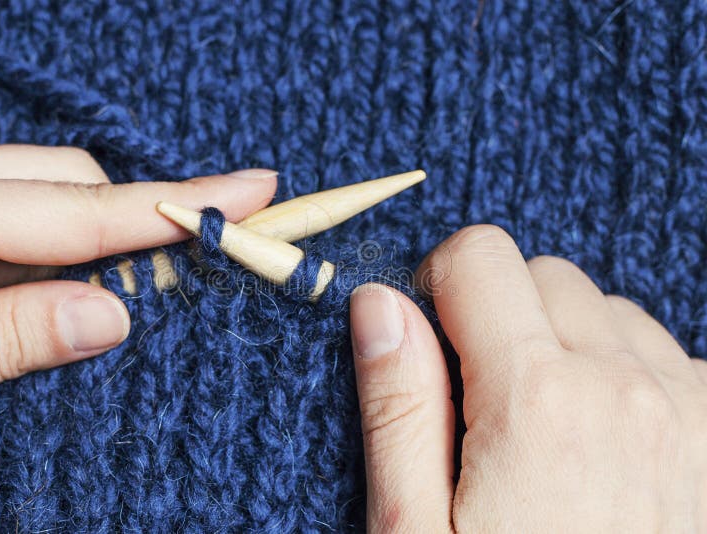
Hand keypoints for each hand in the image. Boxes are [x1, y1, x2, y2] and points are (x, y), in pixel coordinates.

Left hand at [0, 144, 276, 433]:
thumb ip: (7, 338)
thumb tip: (112, 315)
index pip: (76, 208)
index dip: (172, 205)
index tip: (253, 191)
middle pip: (60, 182)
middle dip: (120, 233)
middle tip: (159, 296)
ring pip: (29, 194)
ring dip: (68, 254)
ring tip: (65, 319)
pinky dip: (27, 258)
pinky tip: (19, 307)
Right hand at [349, 225, 706, 531]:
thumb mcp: (415, 530)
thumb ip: (398, 402)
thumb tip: (378, 303)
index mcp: (536, 401)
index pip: (481, 257)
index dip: (440, 283)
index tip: (433, 333)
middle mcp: (627, 389)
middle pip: (547, 275)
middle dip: (503, 313)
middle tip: (484, 398)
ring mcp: (691, 411)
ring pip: (610, 310)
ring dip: (569, 342)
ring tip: (547, 425)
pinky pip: (668, 354)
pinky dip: (627, 372)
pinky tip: (605, 438)